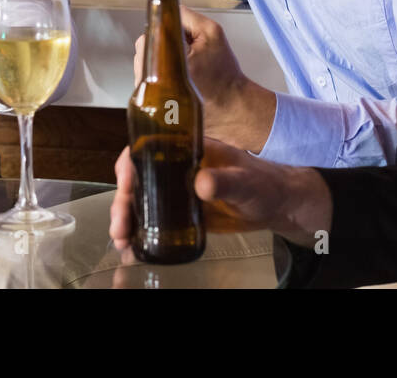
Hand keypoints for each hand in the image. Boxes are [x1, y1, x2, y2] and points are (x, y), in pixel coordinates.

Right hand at [108, 137, 332, 249]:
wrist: (277, 206)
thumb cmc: (264, 184)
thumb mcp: (246, 181)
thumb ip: (226, 181)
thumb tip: (201, 183)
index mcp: (188, 149)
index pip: (148, 147)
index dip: (130, 165)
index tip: (124, 185)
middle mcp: (176, 167)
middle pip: (138, 178)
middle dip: (123, 201)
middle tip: (120, 227)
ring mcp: (176, 190)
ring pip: (141, 201)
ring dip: (126, 219)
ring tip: (123, 242)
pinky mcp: (180, 212)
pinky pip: (154, 220)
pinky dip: (140, 233)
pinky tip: (133, 248)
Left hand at [133, 7, 273, 149]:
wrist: (230, 106)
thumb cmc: (223, 74)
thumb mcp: (212, 32)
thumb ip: (187, 16)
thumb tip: (168, 10)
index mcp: (168, 60)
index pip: (151, 33)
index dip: (166, 30)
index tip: (180, 36)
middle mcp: (153, 79)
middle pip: (145, 47)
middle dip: (162, 44)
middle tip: (186, 52)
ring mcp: (149, 93)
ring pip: (144, 61)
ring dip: (159, 58)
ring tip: (184, 66)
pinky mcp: (151, 102)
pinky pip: (146, 77)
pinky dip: (159, 72)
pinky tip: (177, 77)